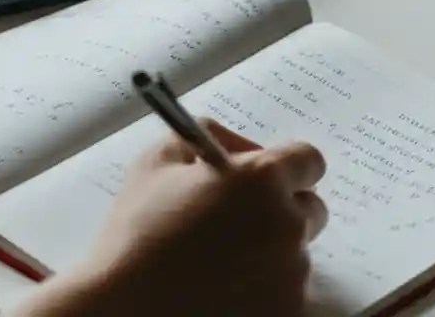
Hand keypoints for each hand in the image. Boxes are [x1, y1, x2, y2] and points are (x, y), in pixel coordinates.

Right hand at [14, 120, 328, 316]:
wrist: (124, 307)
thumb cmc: (136, 234)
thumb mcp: (157, 163)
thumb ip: (204, 136)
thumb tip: (230, 143)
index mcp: (262, 178)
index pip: (309, 160)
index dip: (287, 168)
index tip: (265, 180)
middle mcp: (287, 223)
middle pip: (310, 209)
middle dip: (282, 210)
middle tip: (240, 222)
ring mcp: (291, 273)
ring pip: (295, 254)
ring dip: (269, 253)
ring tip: (221, 262)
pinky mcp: (287, 309)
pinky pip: (286, 291)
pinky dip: (264, 290)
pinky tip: (225, 289)